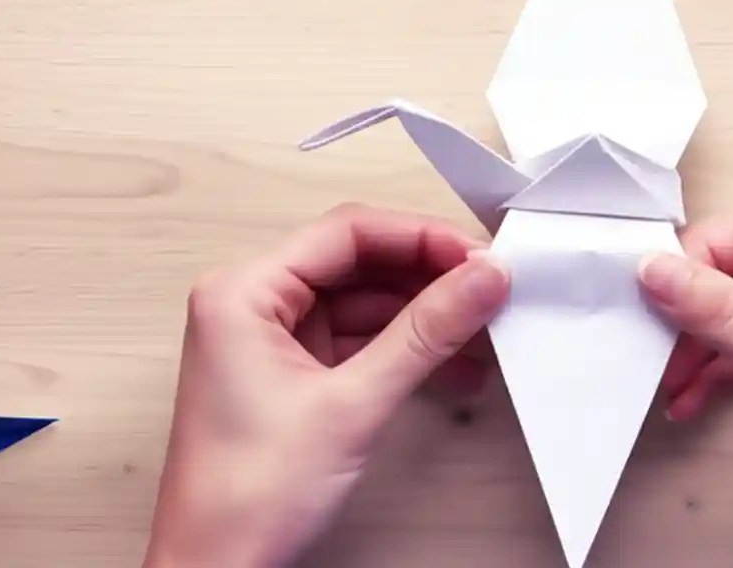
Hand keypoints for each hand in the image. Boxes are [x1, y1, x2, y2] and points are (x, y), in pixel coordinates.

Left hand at [144, 204, 509, 567]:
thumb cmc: (247, 498)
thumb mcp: (354, 405)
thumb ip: (425, 333)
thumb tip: (480, 279)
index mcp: (242, 293)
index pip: (347, 233)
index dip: (420, 237)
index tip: (477, 256)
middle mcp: (252, 305)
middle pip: (359, 262)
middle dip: (429, 276)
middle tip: (489, 289)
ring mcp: (272, 340)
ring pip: (366, 302)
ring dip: (425, 317)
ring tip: (483, 331)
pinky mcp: (293, 373)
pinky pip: (361, 340)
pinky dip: (407, 349)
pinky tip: (453, 364)